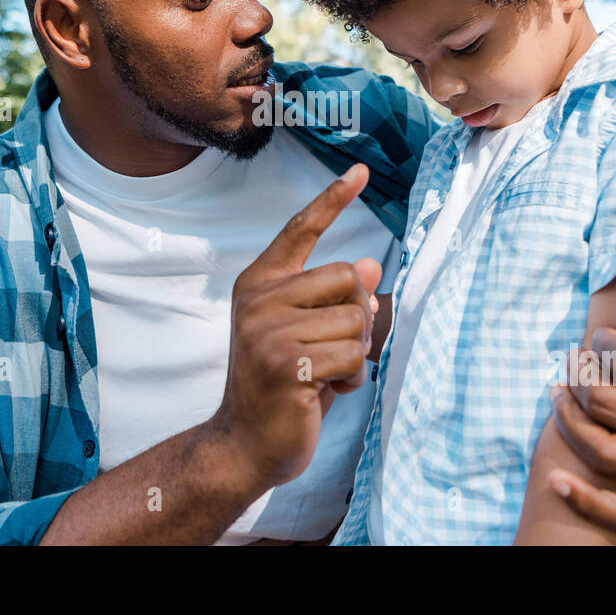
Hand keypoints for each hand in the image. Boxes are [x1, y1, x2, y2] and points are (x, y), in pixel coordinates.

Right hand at [211, 163, 381, 488]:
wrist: (244, 443)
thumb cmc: (282, 383)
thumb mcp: (306, 330)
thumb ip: (331, 297)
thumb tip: (370, 265)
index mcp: (259, 282)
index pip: (301, 229)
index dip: (333, 199)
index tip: (360, 171)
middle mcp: (258, 299)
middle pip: (348, 276)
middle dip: (358, 315)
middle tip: (334, 348)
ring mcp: (267, 331)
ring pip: (355, 320)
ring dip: (355, 353)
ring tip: (325, 373)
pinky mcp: (285, 364)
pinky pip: (351, 356)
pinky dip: (351, 378)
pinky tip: (324, 392)